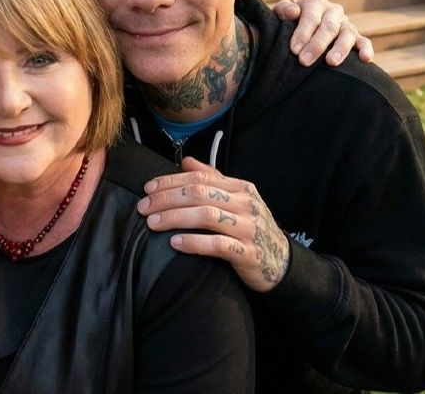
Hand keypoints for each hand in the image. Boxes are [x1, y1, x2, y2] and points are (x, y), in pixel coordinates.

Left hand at [138, 157, 288, 291]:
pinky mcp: (249, 253)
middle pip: (199, 194)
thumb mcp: (236, 200)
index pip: (200, 178)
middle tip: (143, 208)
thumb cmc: (250, 228)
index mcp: (241, 188)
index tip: (147, 189)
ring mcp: (249, 228)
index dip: (170, 182)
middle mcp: (246, 204)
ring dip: (175, 218)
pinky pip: (218, 245)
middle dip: (166, 199)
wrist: (280, 263)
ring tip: (152, 223)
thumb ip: (212, 180)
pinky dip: (194, 242)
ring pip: (206, 216)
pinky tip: (174, 243)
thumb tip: (186, 161)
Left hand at [272, 0, 373, 66]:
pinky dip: (366, 49)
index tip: (294, 49)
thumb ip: (283, 10)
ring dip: (340, 49)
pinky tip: (366, 59)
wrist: (296, 26)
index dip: (303, 33)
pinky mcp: (355, 37)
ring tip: (331, 62)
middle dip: (317, 45)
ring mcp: (346, 23)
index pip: (311, 17)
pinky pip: (364, 41)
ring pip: (348, 34)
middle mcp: (333, 11)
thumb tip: (294, 12)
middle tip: (304, 61)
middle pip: (329, 27)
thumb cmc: (286, 21)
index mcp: (315, 2)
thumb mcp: (280, 13)